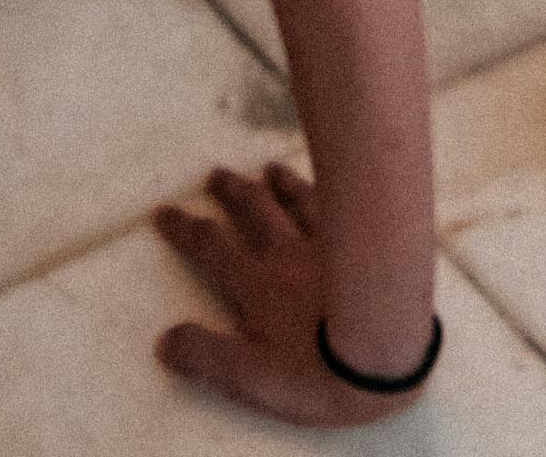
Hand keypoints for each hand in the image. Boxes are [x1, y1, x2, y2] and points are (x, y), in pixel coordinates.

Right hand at [153, 163, 429, 429]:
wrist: (383, 353)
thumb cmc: (316, 371)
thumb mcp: (250, 377)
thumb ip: (205, 356)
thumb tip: (163, 339)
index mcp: (258, 284)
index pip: (212, 248)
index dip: (184, 229)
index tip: (163, 211)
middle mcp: (288, 253)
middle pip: (255, 212)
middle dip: (231, 192)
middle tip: (215, 174)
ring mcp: (328, 245)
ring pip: (298, 202)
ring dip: (280, 184)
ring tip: (270, 168)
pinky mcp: (365, 247)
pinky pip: (342, 209)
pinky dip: (329, 192)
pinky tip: (336, 181)